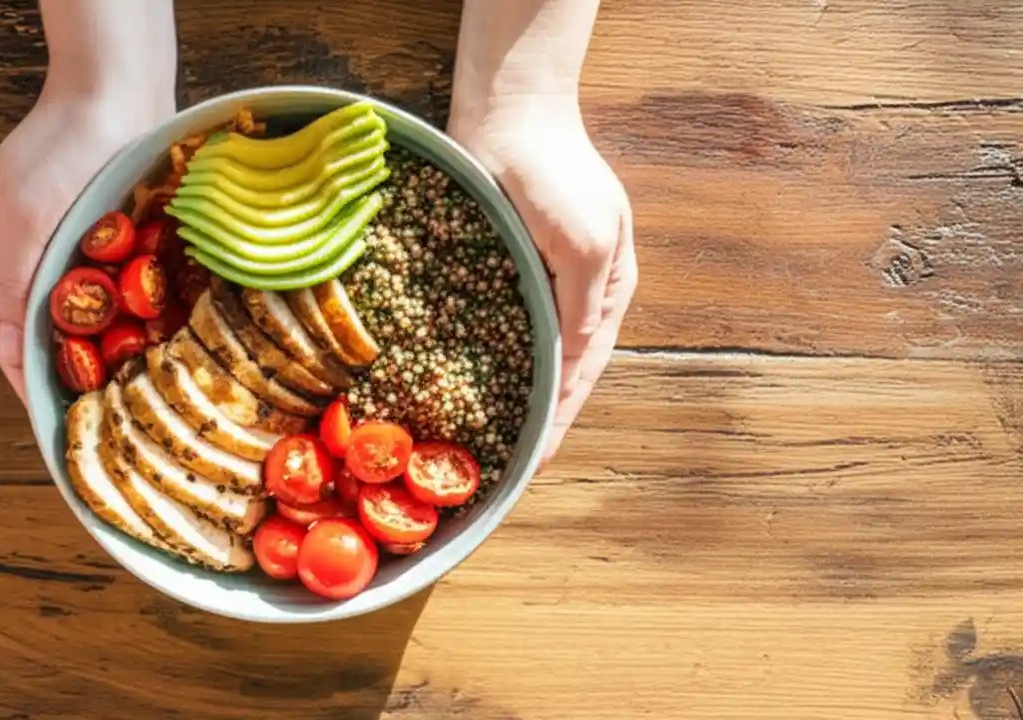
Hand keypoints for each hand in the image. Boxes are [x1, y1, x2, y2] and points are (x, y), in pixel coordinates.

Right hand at [0, 89, 169, 402]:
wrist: (118, 93)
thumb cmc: (64, 145)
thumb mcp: (27, 215)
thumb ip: (16, 282)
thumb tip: (11, 349)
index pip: (4, 330)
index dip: (26, 375)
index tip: (50, 415)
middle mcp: (28, 250)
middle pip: (41, 324)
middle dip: (65, 365)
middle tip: (93, 410)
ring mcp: (68, 242)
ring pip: (80, 312)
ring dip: (96, 345)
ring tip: (118, 386)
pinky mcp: (107, 236)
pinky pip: (112, 289)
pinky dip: (123, 315)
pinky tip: (142, 339)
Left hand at [450, 101, 636, 461]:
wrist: (510, 115)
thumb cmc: (558, 175)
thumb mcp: (587, 244)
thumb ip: (583, 309)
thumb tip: (572, 368)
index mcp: (608, 294)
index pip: (583, 373)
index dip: (558, 420)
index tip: (532, 463)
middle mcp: (575, 295)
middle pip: (557, 372)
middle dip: (536, 419)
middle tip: (505, 466)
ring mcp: (536, 282)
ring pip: (524, 354)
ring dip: (508, 393)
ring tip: (482, 437)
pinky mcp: (498, 267)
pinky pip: (490, 323)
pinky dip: (480, 356)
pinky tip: (457, 382)